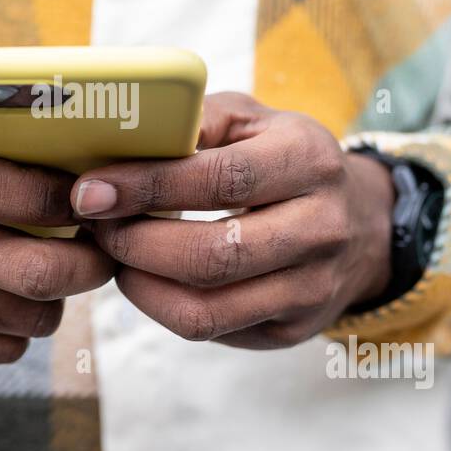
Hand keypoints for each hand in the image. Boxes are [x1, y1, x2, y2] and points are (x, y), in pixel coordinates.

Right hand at [0, 85, 115, 362]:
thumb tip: (70, 113)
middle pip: (23, 268)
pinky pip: (2, 348)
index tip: (88, 195)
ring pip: (23, 316)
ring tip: (63, 265)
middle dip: (88, 262)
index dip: (48, 197)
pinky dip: (25, 326)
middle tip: (105, 244)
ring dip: (62, 295)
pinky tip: (17, 293)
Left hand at [70, 92, 392, 348]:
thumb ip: (194, 120)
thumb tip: (124, 137)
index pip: (220, 180)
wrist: (357, 223)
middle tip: (96, 223)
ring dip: (140, 283)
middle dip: (135, 242)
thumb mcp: (250, 119)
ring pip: (206, 309)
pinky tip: (142, 276)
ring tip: (113, 252)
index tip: (92, 189)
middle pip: (212, 255)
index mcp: (310, 161)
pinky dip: (160, 306)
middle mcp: (321, 228)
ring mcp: (311, 288)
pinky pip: (211, 330)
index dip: (147, 187)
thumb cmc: (280, 159)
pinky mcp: (292, 330)